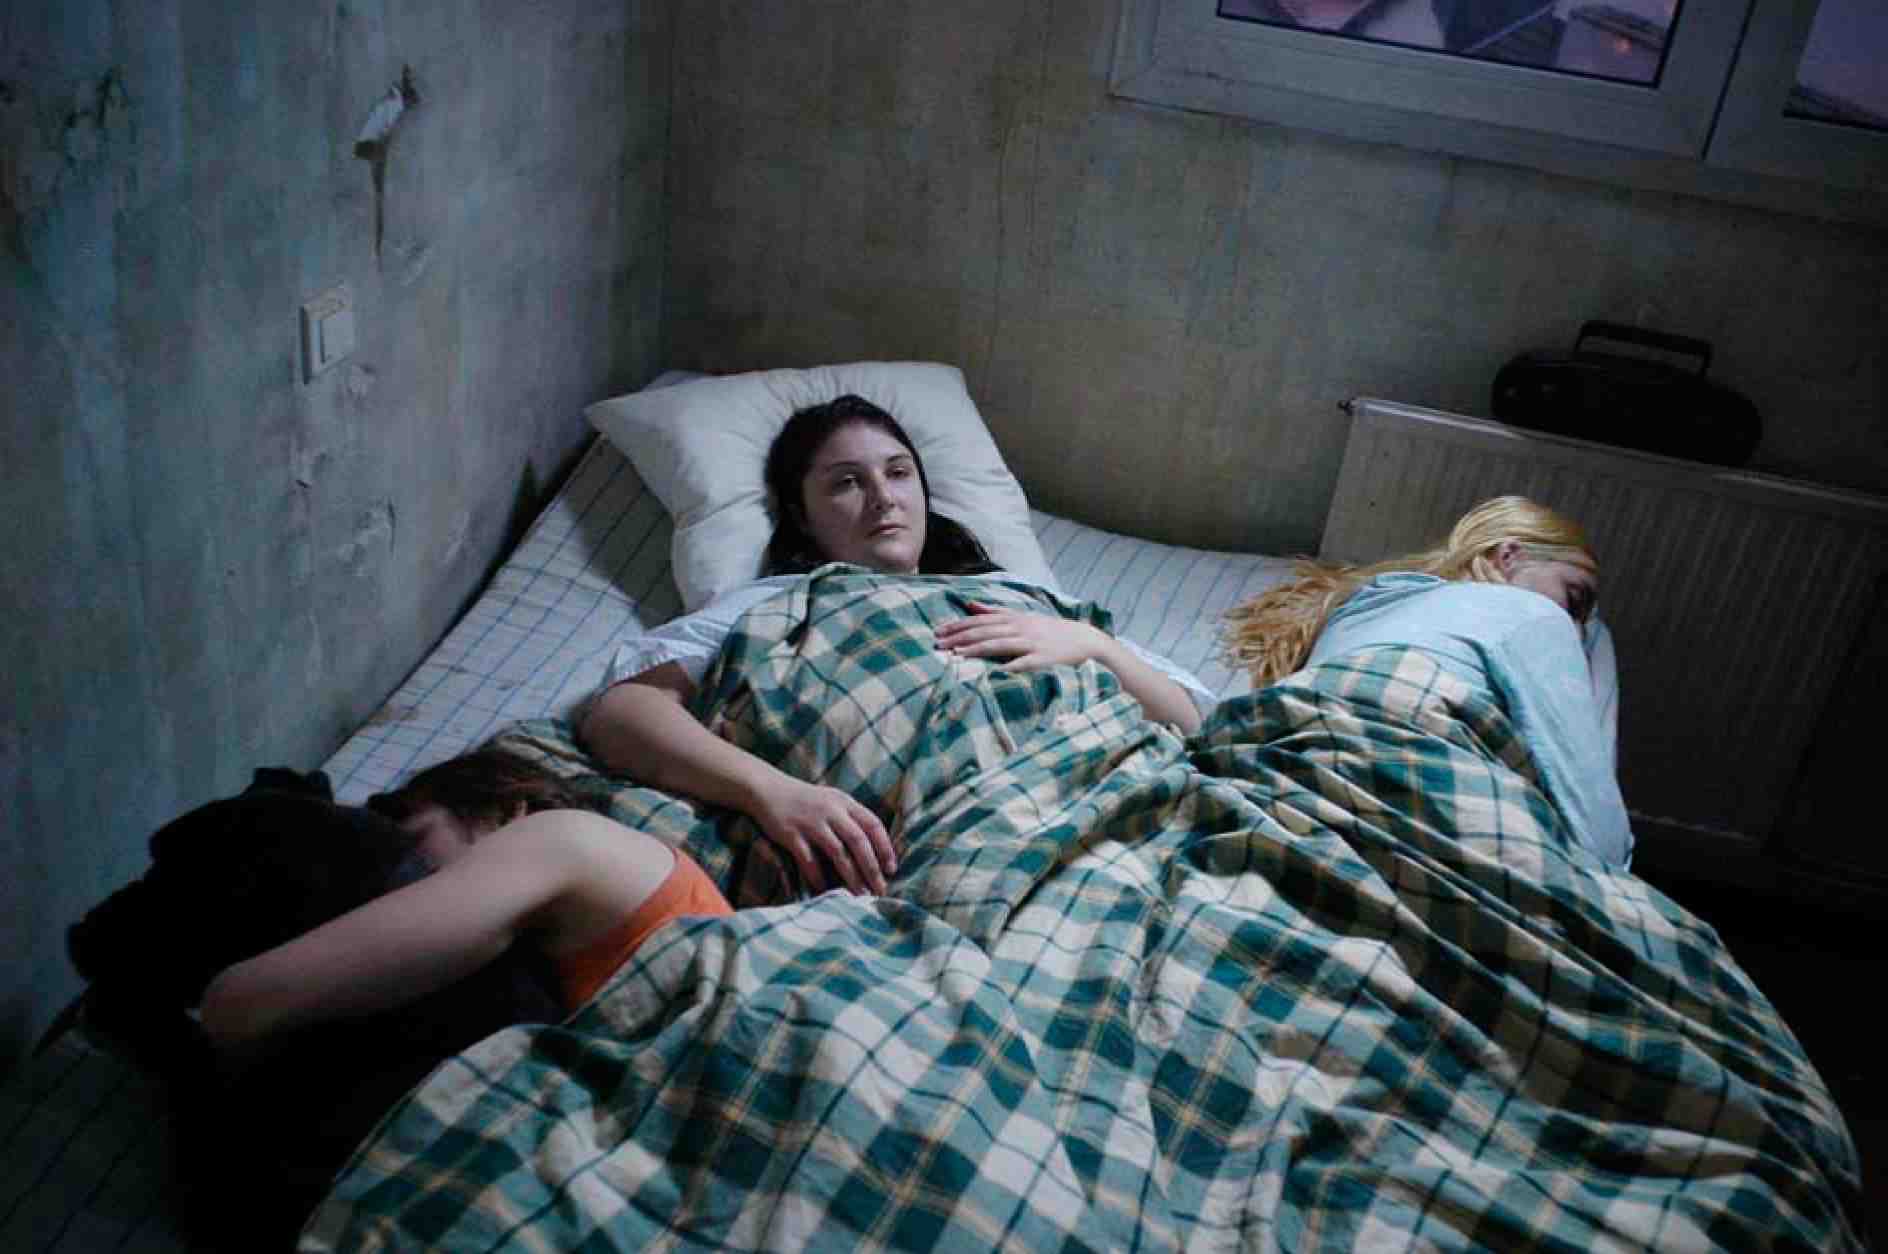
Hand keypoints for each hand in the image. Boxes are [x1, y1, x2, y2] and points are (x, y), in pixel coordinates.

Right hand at [750, 776, 895, 894]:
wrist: (767, 789)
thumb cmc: (805, 800)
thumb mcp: (832, 800)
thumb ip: (851, 818)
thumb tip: (874, 849)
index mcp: (845, 802)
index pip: (873, 824)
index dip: (885, 848)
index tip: (891, 869)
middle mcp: (831, 810)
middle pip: (859, 841)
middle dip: (872, 868)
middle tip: (880, 890)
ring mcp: (811, 822)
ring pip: (837, 852)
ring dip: (851, 876)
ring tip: (859, 895)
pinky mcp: (791, 834)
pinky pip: (809, 860)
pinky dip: (818, 877)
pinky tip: (825, 891)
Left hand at [933, 602, 1106, 670]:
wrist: (1085, 639)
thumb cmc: (1050, 630)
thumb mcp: (1023, 616)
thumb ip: (995, 611)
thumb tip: (969, 604)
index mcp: (1015, 618)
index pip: (981, 619)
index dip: (959, 625)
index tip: (939, 631)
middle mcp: (1021, 628)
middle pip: (985, 631)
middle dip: (960, 637)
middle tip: (938, 644)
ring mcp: (1032, 643)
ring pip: (999, 644)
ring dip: (976, 649)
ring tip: (956, 655)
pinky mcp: (1042, 659)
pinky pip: (1023, 663)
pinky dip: (1008, 666)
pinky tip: (992, 672)